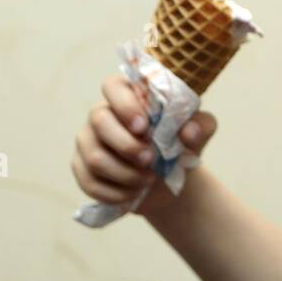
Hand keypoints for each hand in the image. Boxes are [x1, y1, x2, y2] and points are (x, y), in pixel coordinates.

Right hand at [71, 73, 217, 215]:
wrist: (169, 181)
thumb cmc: (180, 145)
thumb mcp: (199, 133)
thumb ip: (200, 126)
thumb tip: (189, 131)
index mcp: (128, 95)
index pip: (112, 86)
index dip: (125, 105)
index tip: (144, 126)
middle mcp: (102, 113)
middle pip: (99, 121)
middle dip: (126, 145)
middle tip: (150, 161)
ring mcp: (87, 140)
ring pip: (95, 157)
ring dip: (124, 174)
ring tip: (147, 180)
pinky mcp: (81, 167)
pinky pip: (89, 182)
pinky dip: (114, 193)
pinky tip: (132, 194)